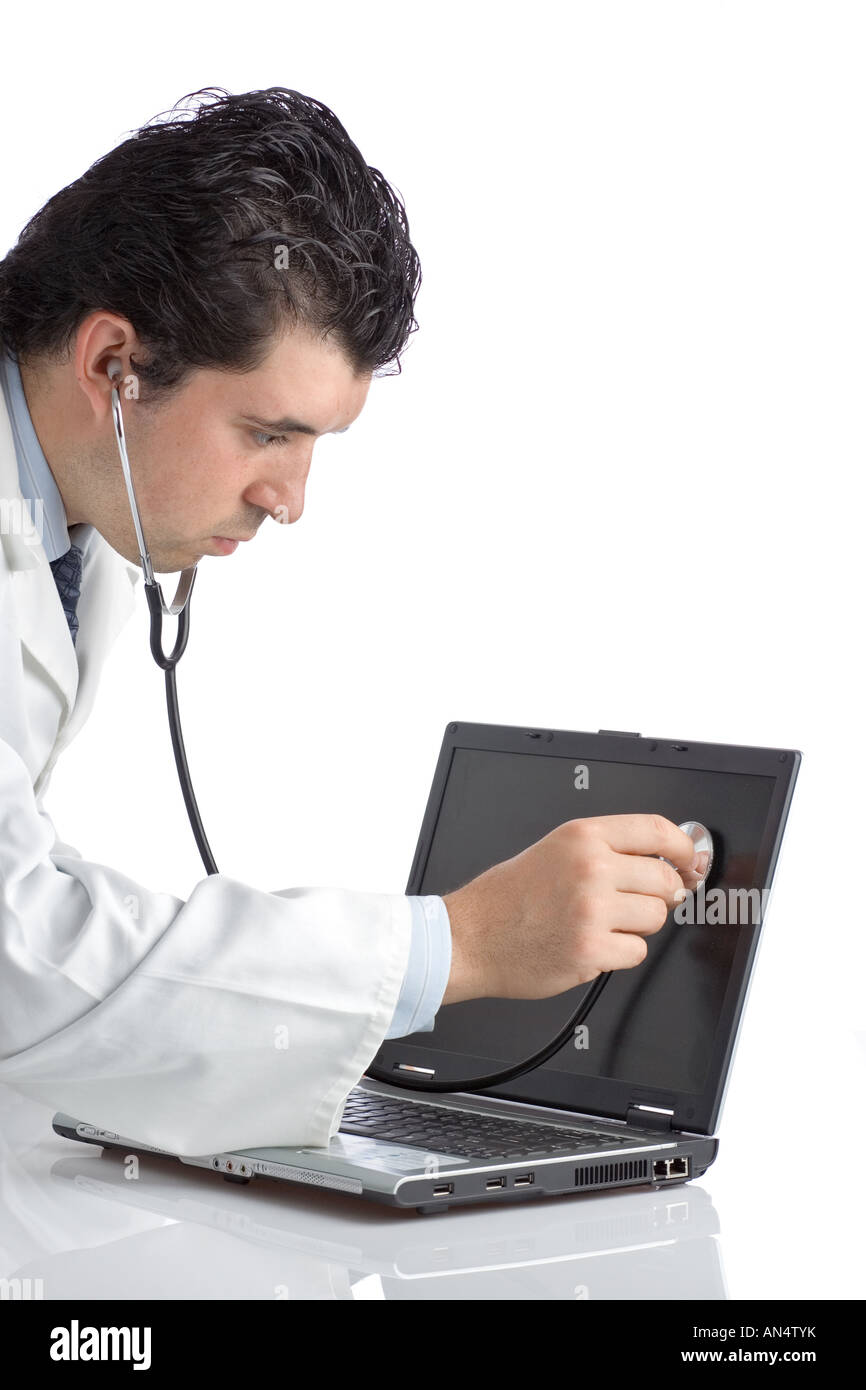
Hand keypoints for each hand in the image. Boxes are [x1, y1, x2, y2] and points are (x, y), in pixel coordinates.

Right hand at [442, 814, 697, 1003]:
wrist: (471, 937)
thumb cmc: (508, 898)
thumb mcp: (554, 851)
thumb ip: (605, 850)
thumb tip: (662, 860)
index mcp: (582, 837)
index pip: (657, 831)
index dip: (685, 849)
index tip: (691, 861)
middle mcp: (591, 867)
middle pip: (665, 880)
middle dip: (658, 896)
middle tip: (634, 903)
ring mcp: (592, 909)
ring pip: (655, 918)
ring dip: (636, 926)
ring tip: (601, 924)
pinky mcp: (591, 948)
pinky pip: (636, 951)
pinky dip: (620, 953)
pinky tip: (591, 944)